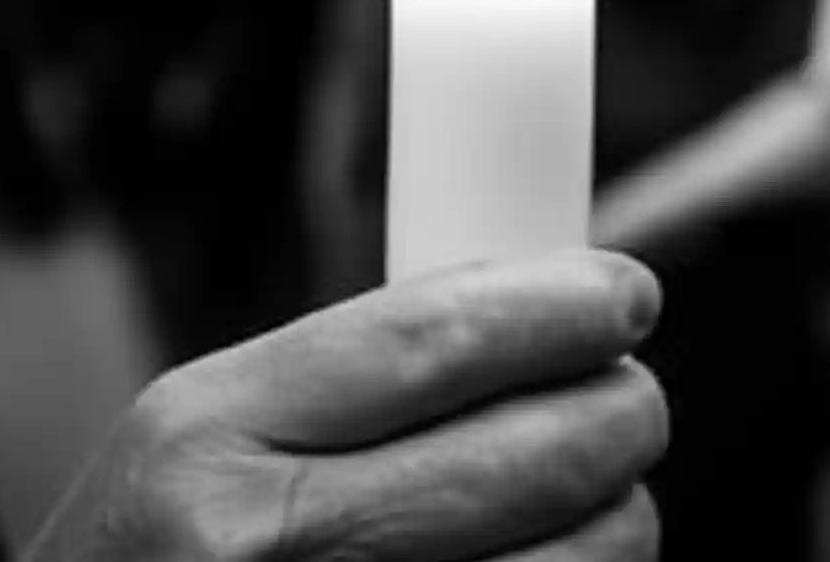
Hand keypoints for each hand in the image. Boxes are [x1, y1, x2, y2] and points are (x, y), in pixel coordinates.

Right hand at [23, 249, 666, 560]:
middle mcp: (254, 545)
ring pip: (583, 561)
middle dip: (620, 413)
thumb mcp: (202, 445)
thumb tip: (530, 313)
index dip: (554, 308)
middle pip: (532, 455)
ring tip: (581, 504)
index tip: (623, 294)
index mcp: (204, 438)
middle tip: (628, 399)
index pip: (428, 339)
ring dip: (614, 519)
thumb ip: (351, 380)